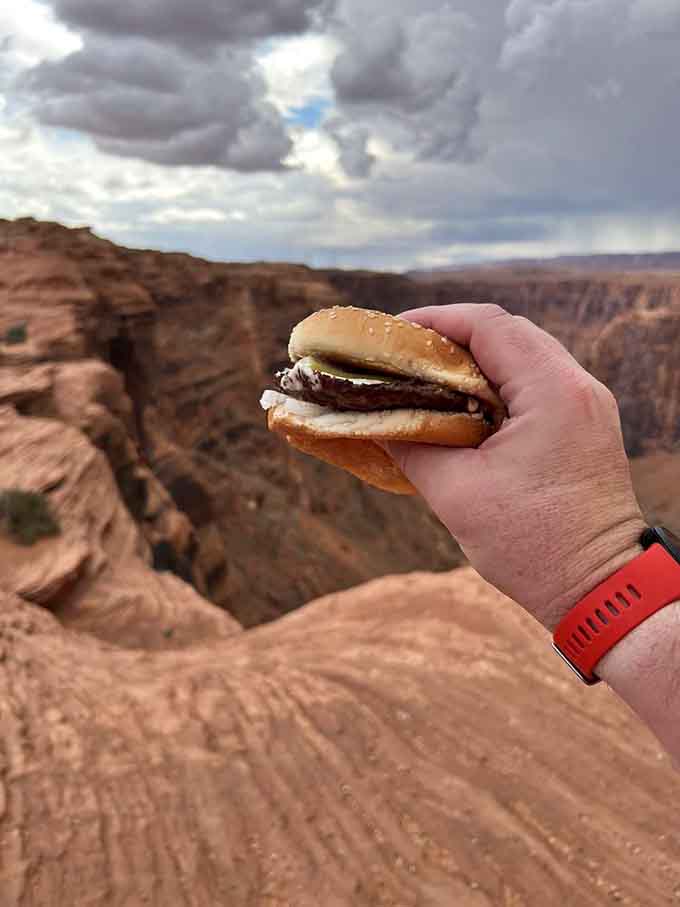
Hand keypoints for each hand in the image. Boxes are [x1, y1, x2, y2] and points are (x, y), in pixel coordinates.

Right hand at [382, 304, 645, 629]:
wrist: (602, 590)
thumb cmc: (534, 547)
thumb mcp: (457, 495)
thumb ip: (412, 446)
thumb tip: (374, 420)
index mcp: (553, 392)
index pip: (489, 325)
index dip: (435, 321)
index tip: (394, 334)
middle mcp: (579, 387)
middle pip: (508, 333)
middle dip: (451, 338)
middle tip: (404, 357)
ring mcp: (588, 406)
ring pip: (524, 356)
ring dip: (476, 362)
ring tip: (428, 380)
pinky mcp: (586, 426)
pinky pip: (538, 384)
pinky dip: (498, 385)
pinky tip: (464, 407)